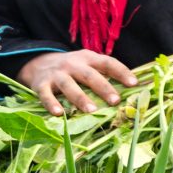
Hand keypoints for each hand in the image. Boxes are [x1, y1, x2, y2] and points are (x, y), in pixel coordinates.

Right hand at [15, 50, 138, 115]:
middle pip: (89, 75)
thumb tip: (131, 90)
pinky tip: (59, 114)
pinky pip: (46, 95)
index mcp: (87, 58)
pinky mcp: (40, 84)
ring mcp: (56, 74)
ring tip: (92, 111)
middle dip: (103, 88)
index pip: (107, 62)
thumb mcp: (86, 64)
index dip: (121, 72)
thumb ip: (102, 73)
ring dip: (81, 98)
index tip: (134, 84)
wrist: (38, 63)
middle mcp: (72, 64)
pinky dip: (52, 104)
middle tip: (115, 101)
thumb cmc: (71, 69)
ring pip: (69, 85)